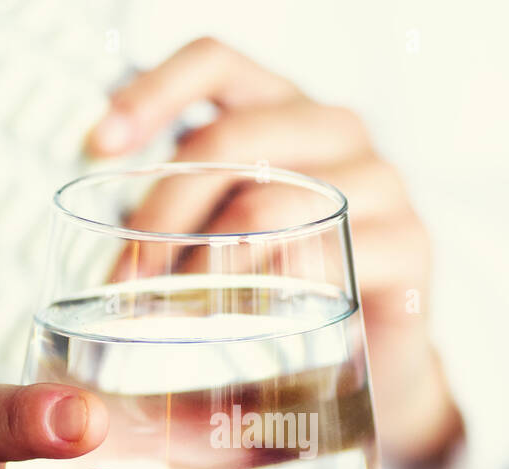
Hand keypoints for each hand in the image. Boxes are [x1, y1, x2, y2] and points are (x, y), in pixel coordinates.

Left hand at [88, 37, 461, 464]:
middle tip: (126, 278)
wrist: (380, 366)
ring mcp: (381, 185)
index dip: (152, 90)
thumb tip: (100, 246)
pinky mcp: (408, 246)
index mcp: (287, 112)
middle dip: (160, 210)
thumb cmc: (295, 297)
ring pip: (267, 200)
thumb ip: (185, 223)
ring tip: (170, 309)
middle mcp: (337, 132)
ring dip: (201, 260)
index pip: (216, 63)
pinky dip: (266, 290)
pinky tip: (240, 320)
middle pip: (227, 139)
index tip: (100, 145)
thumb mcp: (233, 245)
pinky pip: (322, 254)